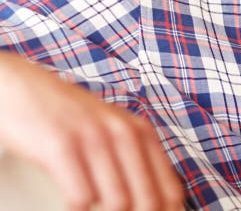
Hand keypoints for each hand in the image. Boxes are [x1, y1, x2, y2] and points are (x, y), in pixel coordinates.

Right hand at [0, 51, 183, 210]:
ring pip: (119, 202)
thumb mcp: (112, 131)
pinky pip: (81, 198)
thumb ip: (136, 161)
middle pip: (148, 202)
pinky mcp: (62, 147)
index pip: (171, 191)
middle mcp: (124, 134)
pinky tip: (72, 206)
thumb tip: (159, 205)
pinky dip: (78, 210)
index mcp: (142, 134)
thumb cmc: (69, 118)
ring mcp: (94, 138)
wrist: (23, 88)